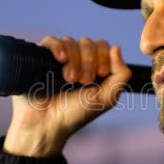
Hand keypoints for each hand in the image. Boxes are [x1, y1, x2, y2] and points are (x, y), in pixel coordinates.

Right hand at [2, 36, 131, 156]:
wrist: (48, 123)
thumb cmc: (77, 113)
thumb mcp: (107, 97)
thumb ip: (121, 74)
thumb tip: (116, 47)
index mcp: (93, 66)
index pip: (102, 45)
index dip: (103, 56)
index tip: (100, 75)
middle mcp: (77, 59)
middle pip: (88, 43)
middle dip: (88, 61)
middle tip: (83, 81)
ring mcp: (58, 57)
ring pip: (71, 41)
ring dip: (74, 61)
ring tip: (69, 80)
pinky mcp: (41, 57)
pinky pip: (51, 40)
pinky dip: (58, 47)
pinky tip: (61, 60)